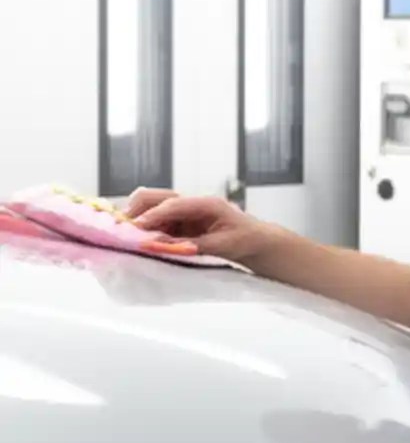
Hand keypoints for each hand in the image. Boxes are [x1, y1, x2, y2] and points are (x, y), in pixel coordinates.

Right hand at [125, 188, 282, 264]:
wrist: (255, 240)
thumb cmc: (245, 239)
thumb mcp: (225, 245)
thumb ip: (198, 245)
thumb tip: (171, 246)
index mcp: (206, 203)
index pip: (174, 204)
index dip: (154, 214)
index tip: (137, 226)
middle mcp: (192, 204)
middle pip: (157, 196)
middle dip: (137, 208)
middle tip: (122, 225)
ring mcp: (184, 212)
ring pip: (153, 207)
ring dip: (138, 218)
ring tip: (124, 233)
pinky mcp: (180, 223)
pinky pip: (157, 221)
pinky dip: (145, 228)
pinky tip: (136, 239)